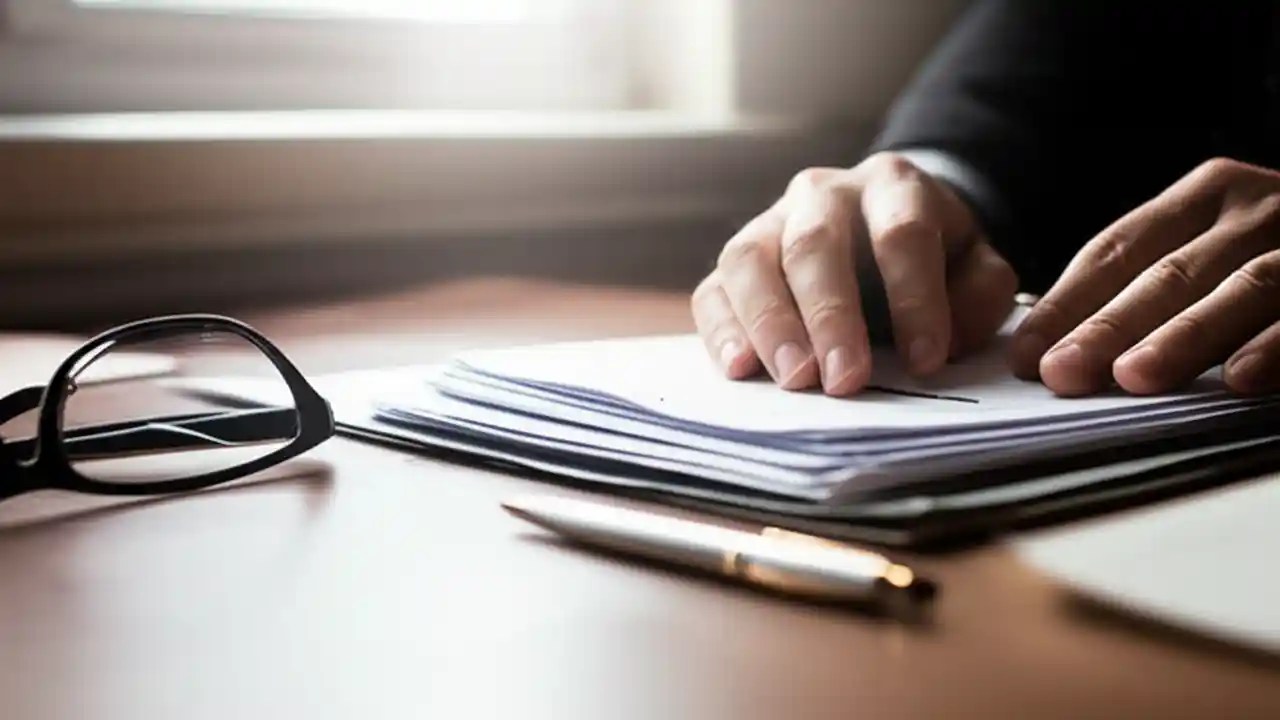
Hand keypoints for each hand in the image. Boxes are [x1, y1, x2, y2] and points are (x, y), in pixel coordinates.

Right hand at [691, 153, 1018, 394]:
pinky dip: (722, 330)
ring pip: (751, 260)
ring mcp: (769, 223)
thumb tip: (948, 341)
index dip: (915, 298)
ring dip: (770, 324)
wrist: (880, 223)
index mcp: (892, 185)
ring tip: (794, 379)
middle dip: (830, 316)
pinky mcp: (734, 262)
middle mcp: (822, 194)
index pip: (902, 233)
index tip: (926, 362)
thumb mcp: (975, 263)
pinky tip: (740, 368)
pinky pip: (713, 290)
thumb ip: (980, 294)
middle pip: (814, 244)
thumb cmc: (931, 255)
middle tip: (845, 380)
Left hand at [1011, 157, 1279, 395]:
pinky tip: (1239, 382)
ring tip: (1134, 378)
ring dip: (1184, 337)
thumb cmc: (1273, 257)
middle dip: (1109, 327)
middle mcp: (1259, 207)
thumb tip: (1051, 346)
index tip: (1027, 355)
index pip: (1119, 248)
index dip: (1068, 303)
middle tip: (1063, 374)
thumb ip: (1147, 284)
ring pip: (1239, 288)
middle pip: (1168, 272)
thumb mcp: (1211, 249)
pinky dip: (1276, 348)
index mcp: (1208, 194)